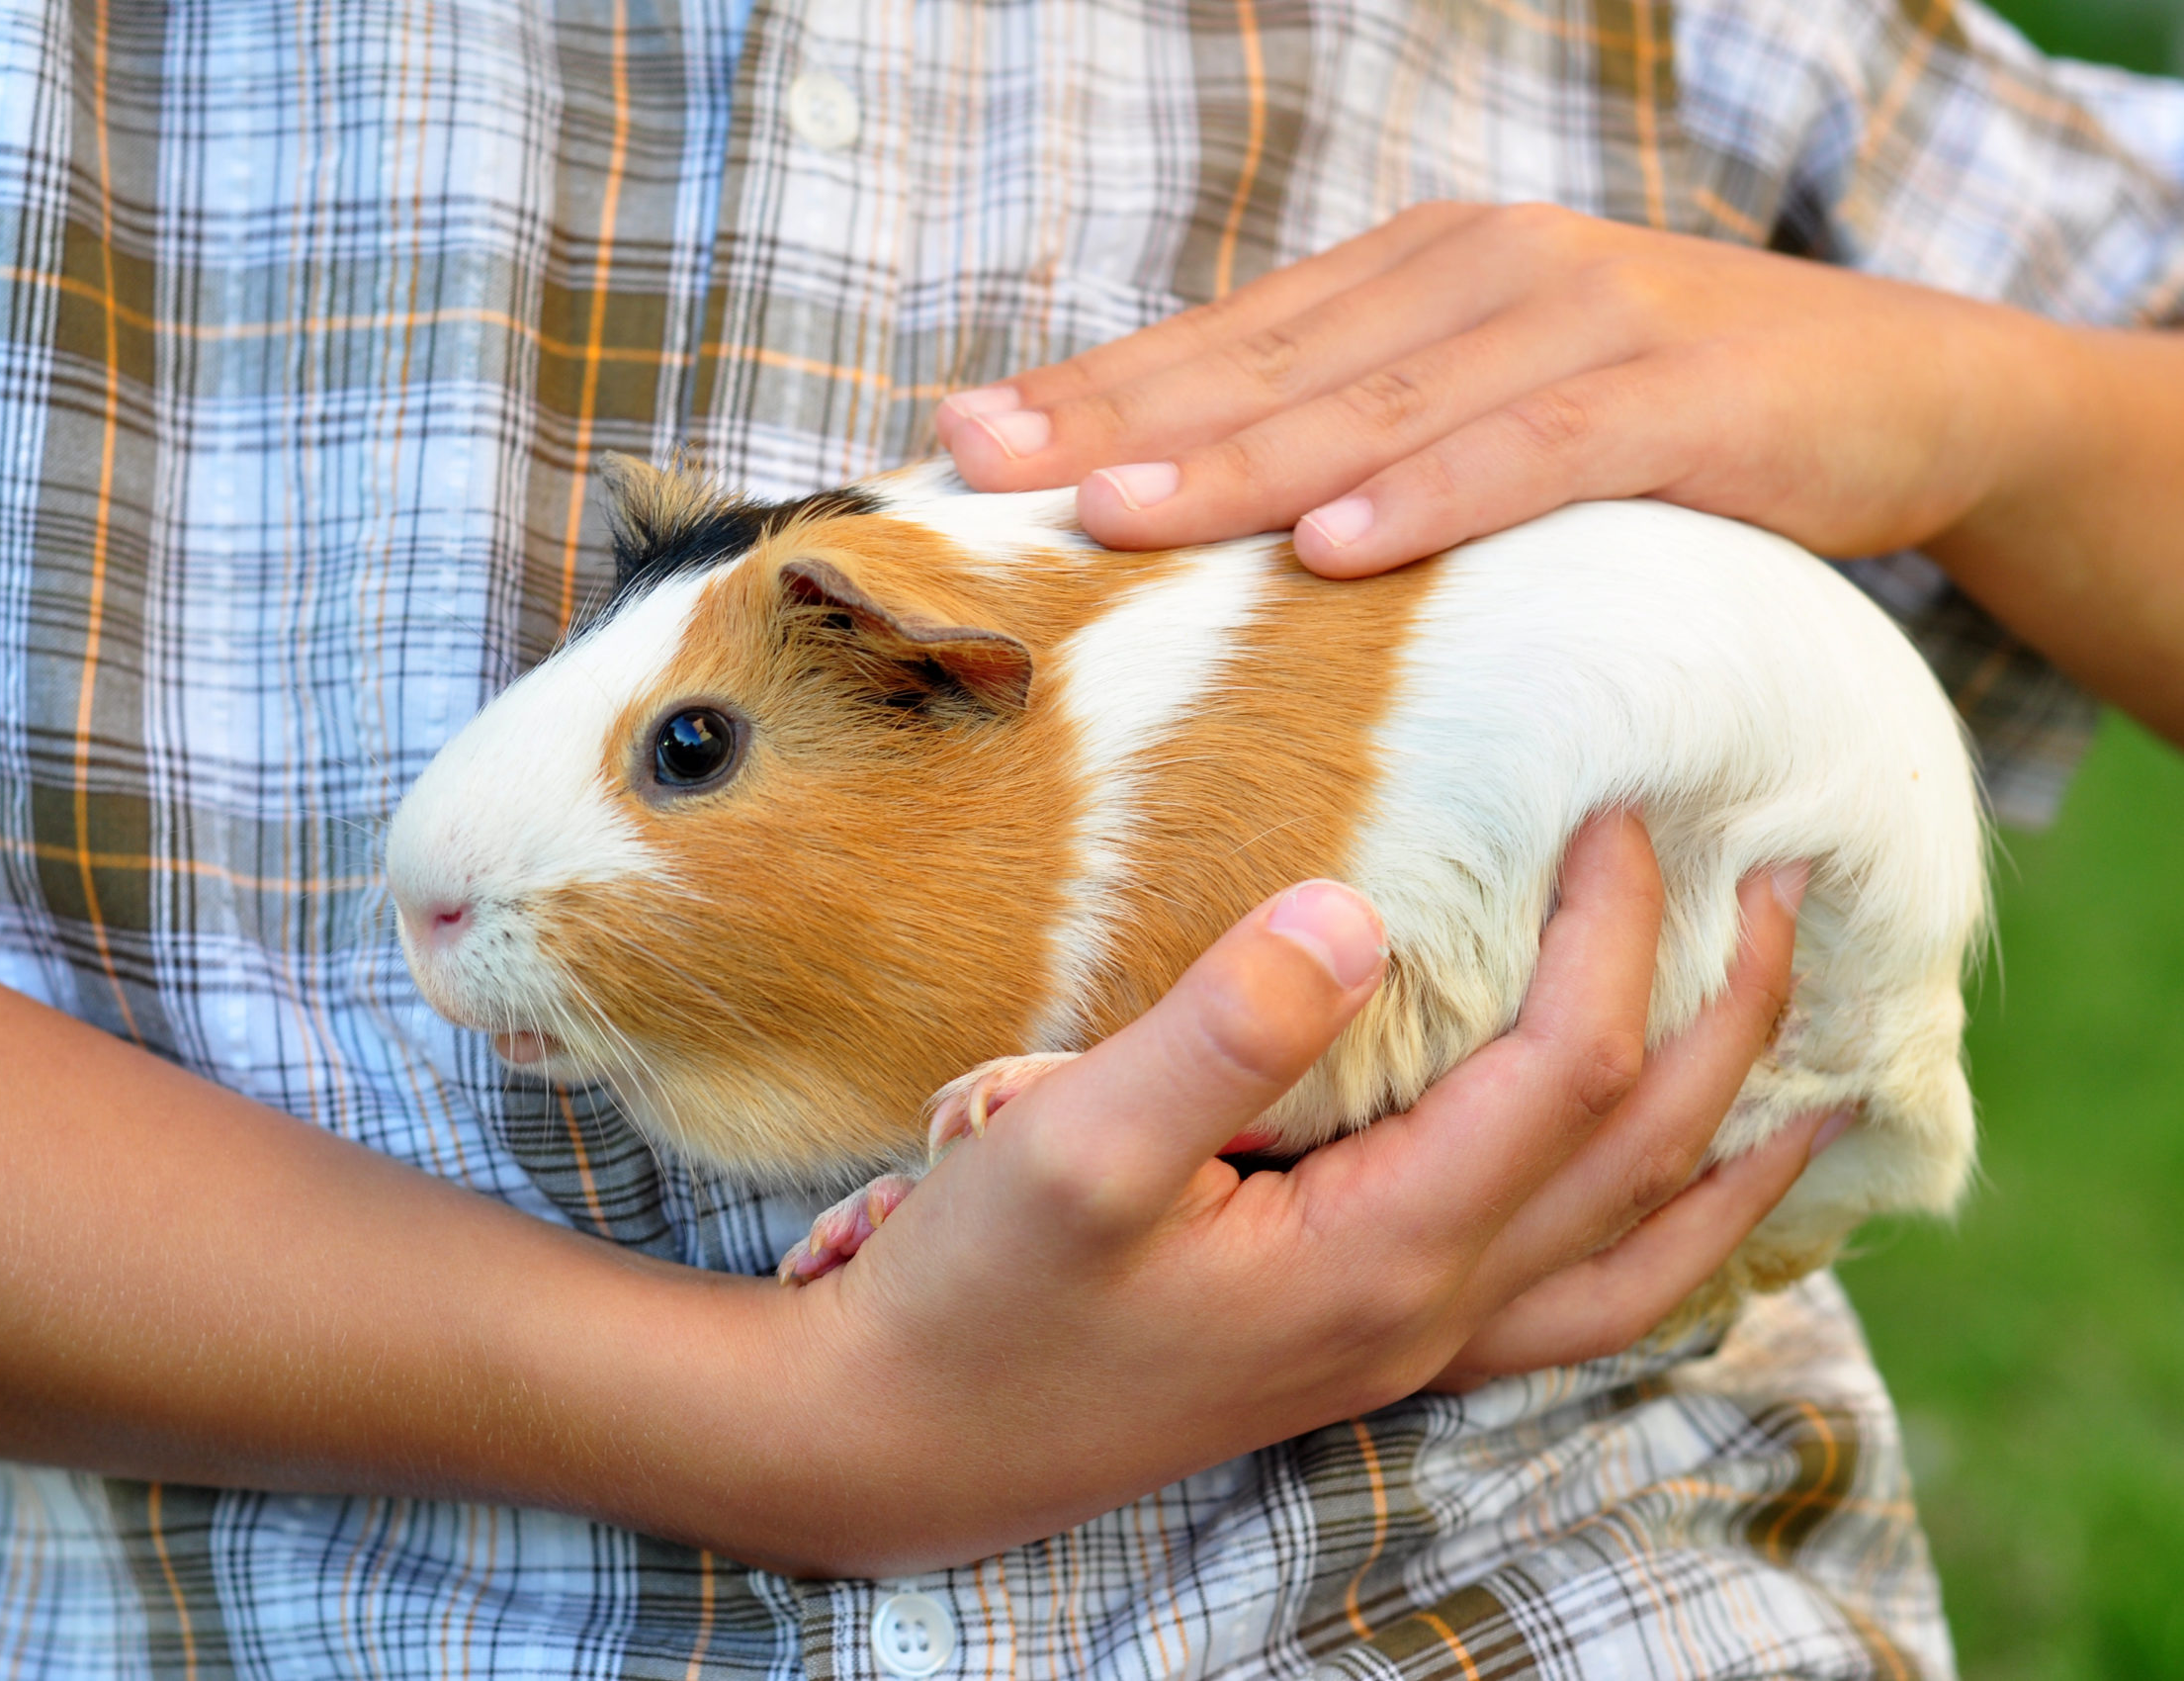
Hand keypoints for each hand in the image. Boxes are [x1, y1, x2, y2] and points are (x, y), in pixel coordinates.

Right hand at [745, 813, 1814, 1575]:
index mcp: (1380, 1254)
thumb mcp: (1071, 1149)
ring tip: (1815, 1066)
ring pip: (1642, 1253)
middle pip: (1643, 1156)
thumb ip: (1221, 1032)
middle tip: (1793, 883)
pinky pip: (1579, 1307)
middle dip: (1734, 1014)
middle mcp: (1430, 1312)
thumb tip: (1356, 909)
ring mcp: (1409, 1346)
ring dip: (1736, 1146)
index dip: (1615, 930)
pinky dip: (1666, 1246)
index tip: (1619, 806)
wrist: (907, 1437)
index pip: (1564, 1070)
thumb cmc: (977, 1292)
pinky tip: (1669, 1202)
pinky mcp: (1365, 1348)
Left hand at [935, 201, 2053, 576]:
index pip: (1223, 343)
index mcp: (1413, 274)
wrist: (1908, 390)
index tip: (961, 438)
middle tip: (983, 466)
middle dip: (1113, 420)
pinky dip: (1434, 499)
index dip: (1091, 389)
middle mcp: (1474, 275)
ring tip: (1114, 516)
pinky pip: (1533, 452)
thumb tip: (1199, 516)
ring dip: (1238, 467)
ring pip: (1375, 407)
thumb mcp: (1495, 402)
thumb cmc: (1664, 422)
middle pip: (1266, 365)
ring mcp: (1577, 322)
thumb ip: (1365, 434)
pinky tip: (1340, 549)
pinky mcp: (1674, 396)